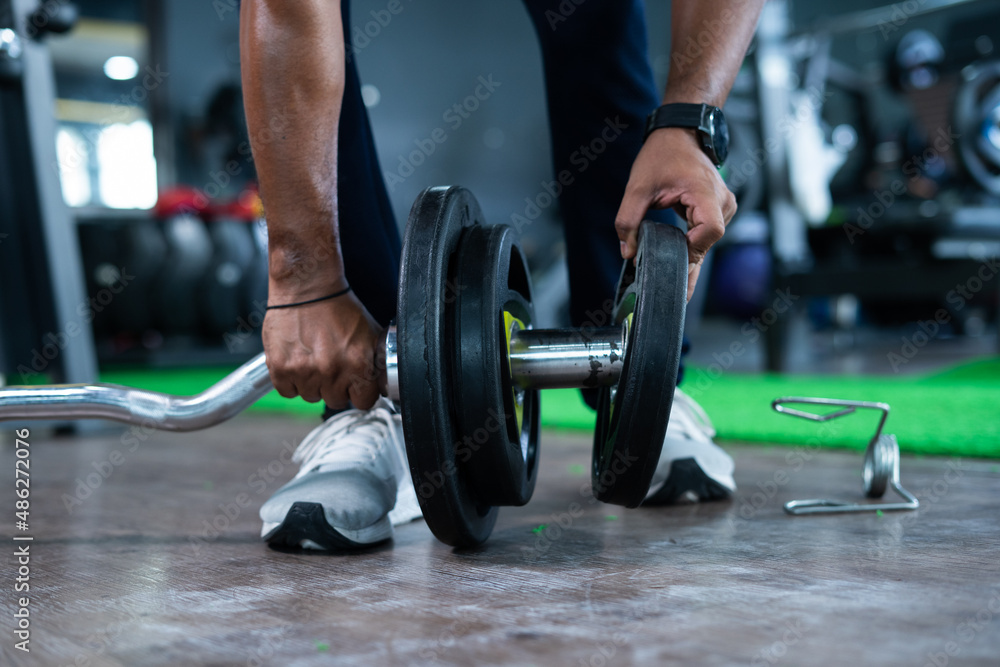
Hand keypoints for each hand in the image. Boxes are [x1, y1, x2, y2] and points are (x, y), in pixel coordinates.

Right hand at [262, 289, 382, 409]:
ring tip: (313, 358)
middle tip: (331, 365)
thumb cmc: (337, 305)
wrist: (307, 287)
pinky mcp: (281, 368)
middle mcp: (332, 372)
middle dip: (335, 387)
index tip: (354, 386)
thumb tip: (383, 381)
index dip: (359, 393)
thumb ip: (377, 361)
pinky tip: (297, 361)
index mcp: (358, 365)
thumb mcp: (370, 332)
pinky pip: (288, 392)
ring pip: (311, 397)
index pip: (363, 402)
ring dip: (312, 383)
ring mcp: (305, 372)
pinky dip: (291, 381)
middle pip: (336, 401)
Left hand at [615, 127, 736, 299]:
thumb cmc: (662, 155)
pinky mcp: (717, 210)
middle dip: (688, 264)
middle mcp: (721, 201)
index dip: (693, 248)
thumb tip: (628, 252)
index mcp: (705, 192)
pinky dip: (692, 246)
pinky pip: (706, 234)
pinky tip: (679, 263)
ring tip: (674, 282)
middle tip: (674, 294)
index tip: (673, 256)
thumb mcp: (637, 187)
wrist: (680, 134)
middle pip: (708, 242)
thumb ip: (629, 221)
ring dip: (690, 256)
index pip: (710, 231)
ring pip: (708, 242)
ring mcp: (723, 206)